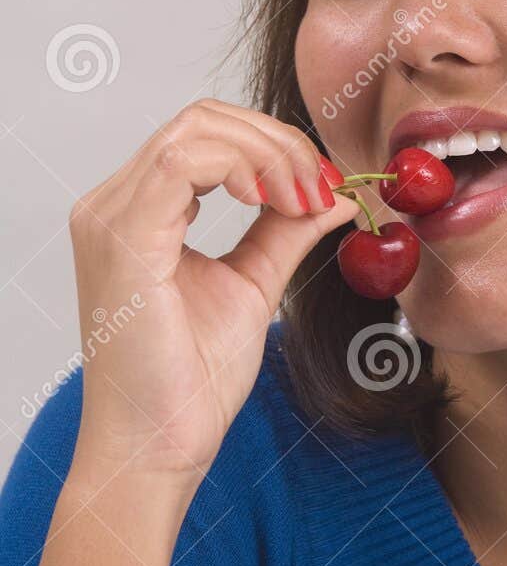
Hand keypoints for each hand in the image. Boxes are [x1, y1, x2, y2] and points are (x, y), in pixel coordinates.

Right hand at [66, 99, 358, 484]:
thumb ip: (286, 231)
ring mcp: (110, 218)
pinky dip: (242, 168)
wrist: (161, 446)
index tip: (325, 187)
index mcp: (136, 212)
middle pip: (203, 119)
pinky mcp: (123, 238)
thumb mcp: (254, 284)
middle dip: (278, 142)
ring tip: (304, 202)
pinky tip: (275, 204)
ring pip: (196, 130)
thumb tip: (336, 194)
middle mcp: (112, 205)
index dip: (275, 146)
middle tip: (322, 187)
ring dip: (269, 154)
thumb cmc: (191, 380)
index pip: (206, 134)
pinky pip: (184, 162)